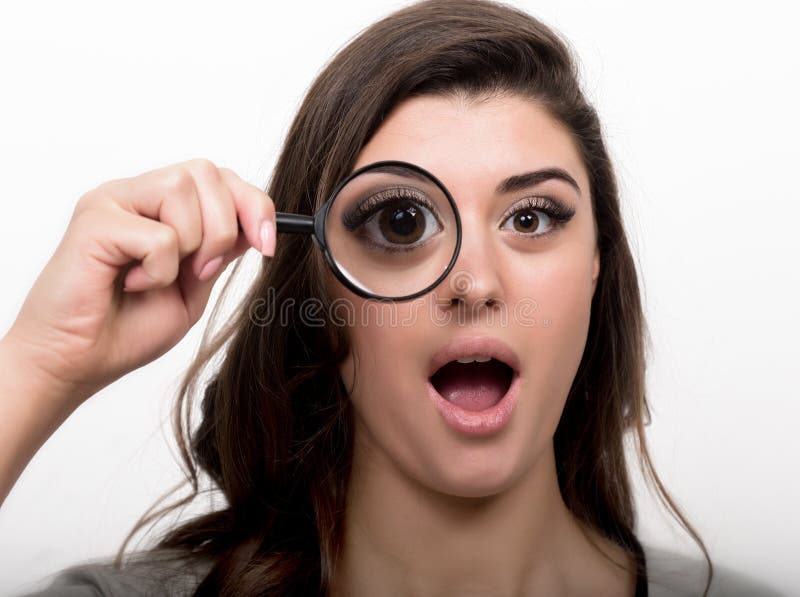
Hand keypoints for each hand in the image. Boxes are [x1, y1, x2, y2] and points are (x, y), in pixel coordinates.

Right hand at [3, 158, 274, 406]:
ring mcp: (113, 202)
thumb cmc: (126, 328)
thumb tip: (254, 225)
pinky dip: (159, 270)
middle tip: (201, 273)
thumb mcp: (193, 288)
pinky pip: (158, 234)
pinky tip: (131, 283)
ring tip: (159, 278)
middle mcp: (136, 195)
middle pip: (207, 173)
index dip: (254, 206)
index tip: (267, 244)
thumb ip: (220, 253)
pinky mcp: (94, 221)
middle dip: (223, 229)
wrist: (78, 362)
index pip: (221, 178)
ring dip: (191, 245)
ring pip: (183, 189)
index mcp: (161, 208)